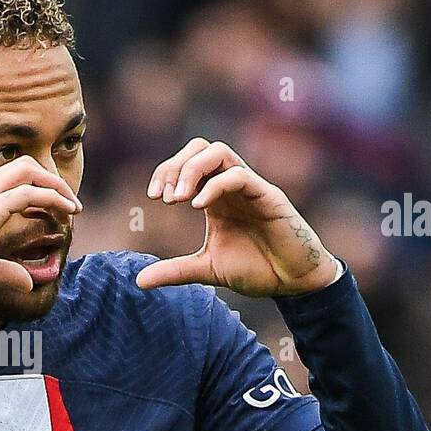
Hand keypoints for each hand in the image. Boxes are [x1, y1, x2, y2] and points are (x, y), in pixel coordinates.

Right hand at [0, 156, 79, 365]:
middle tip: (72, 205)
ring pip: (27, 171)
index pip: (10, 181)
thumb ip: (5, 271)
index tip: (58, 211)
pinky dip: (52, 198)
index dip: (38, 190)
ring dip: (56, 186)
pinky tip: (66, 213)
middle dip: (51, 181)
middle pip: (22, 166)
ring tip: (74, 208)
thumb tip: (27, 281)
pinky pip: (28, 193)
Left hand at [136, 139, 338, 296]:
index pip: (187, 164)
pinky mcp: (269, 197)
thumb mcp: (206, 269)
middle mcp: (231, 186)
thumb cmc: (256, 269)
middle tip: (163, 197)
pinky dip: (215, 185)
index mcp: (216, 196)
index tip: (153, 197)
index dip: (166, 173)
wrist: (293, 282)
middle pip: (200, 148)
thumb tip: (138, 280)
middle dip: (175, 166)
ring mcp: (250, 188)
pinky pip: (240, 175)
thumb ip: (174, 271)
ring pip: (218, 153)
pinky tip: (198, 206)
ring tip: (177, 199)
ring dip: (191, 170)